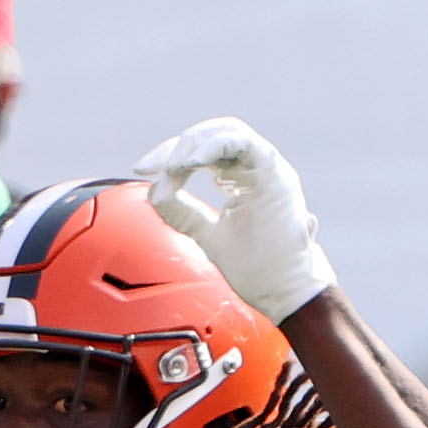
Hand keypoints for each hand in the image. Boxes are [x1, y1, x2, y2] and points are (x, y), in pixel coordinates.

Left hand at [133, 118, 336, 323]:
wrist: (285, 295)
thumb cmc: (257, 270)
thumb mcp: (207, 235)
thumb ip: (183, 212)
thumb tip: (153, 191)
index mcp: (242, 179)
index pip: (203, 151)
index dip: (171, 156)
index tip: (142, 169)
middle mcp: (257, 168)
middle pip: (212, 136)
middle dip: (176, 147)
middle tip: (148, 166)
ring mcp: (268, 169)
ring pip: (227, 132)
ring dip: (193, 145)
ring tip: (171, 166)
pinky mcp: (276, 174)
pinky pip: (243, 143)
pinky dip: (214, 146)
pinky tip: (192, 162)